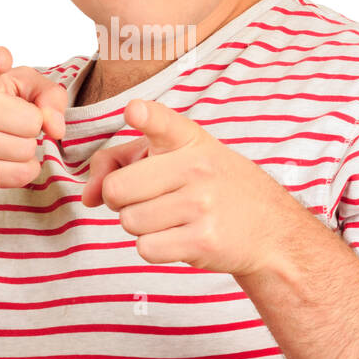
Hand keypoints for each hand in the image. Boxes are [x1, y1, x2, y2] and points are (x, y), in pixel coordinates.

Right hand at [0, 45, 67, 200]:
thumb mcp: (7, 89)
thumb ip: (44, 93)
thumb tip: (56, 127)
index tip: (1, 60)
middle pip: (31, 120)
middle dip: (30, 127)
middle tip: (7, 126)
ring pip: (27, 149)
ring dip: (25, 151)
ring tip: (2, 144)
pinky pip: (19, 174)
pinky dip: (22, 171)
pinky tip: (4, 162)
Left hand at [80, 98, 303, 275]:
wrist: (270, 230)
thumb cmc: (212, 188)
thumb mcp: (178, 159)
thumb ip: (121, 161)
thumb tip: (88, 196)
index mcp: (189, 140)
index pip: (163, 122)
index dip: (145, 116)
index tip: (134, 111)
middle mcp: (196, 168)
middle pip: (118, 190)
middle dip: (123, 201)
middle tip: (150, 199)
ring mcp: (201, 205)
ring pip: (129, 222)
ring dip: (141, 226)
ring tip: (171, 218)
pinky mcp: (203, 240)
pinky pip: (146, 248)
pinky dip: (155, 247)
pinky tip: (180, 237)